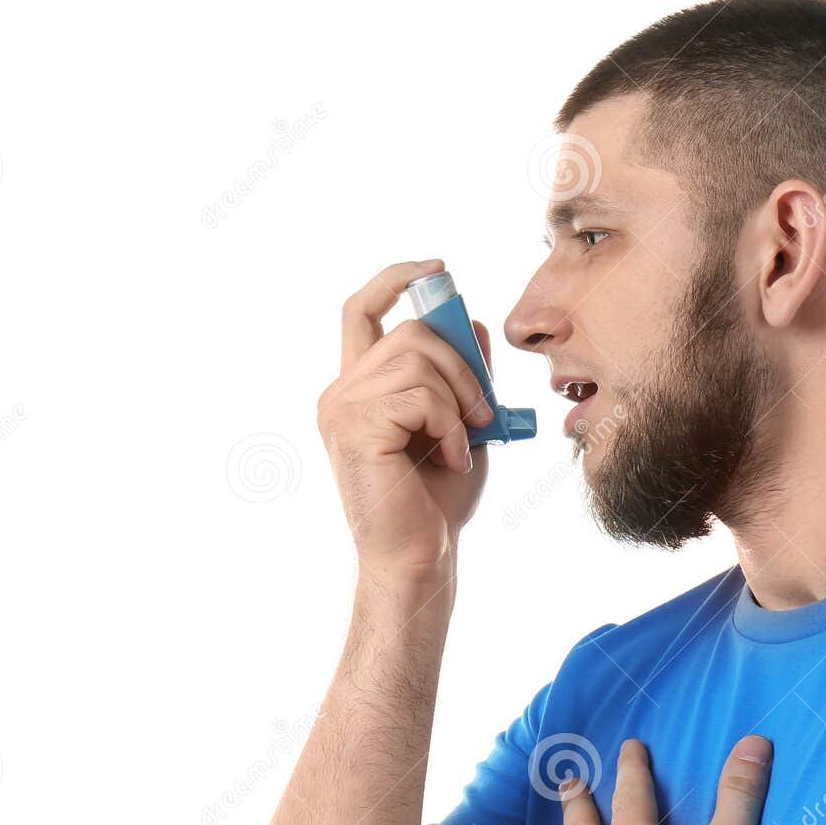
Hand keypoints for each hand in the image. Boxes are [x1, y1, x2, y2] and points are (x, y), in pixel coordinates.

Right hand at [317, 259, 495, 588]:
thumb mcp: (461, 424)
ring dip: (461, 399)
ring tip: (465, 442)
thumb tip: (471, 322)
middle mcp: (342, 392)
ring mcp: (342, 409)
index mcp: (360, 386)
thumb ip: (461, 376)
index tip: (438, 269)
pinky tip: (453, 458)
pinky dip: (452, 426)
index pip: (362, 309)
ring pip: (418, 360)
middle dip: (462, 362)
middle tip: (483, 410)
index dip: (396, 279)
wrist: (421, 555)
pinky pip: (420, 397)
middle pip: (409, 331)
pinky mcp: (355, 429)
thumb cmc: (437, 500)